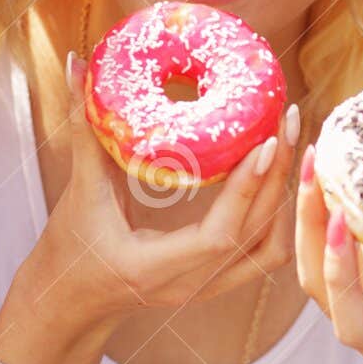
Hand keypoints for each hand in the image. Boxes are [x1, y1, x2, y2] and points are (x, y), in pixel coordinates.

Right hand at [0, 51, 298, 363]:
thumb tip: (79, 63)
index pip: (218, 236)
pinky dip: (278, 212)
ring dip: (285, 195)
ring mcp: (207, 289)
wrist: (70, 300)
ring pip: (269, 248)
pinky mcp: (218, 282)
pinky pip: (263, 251)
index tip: (266, 141)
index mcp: (152, 268)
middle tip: (287, 119)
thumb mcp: (78, 190)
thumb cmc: (68, 248)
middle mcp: (189, 285)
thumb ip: (83, 129)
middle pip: (256, 236)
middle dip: (278, 176)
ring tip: (293, 140)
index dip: (246, 189)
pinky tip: (282, 171)